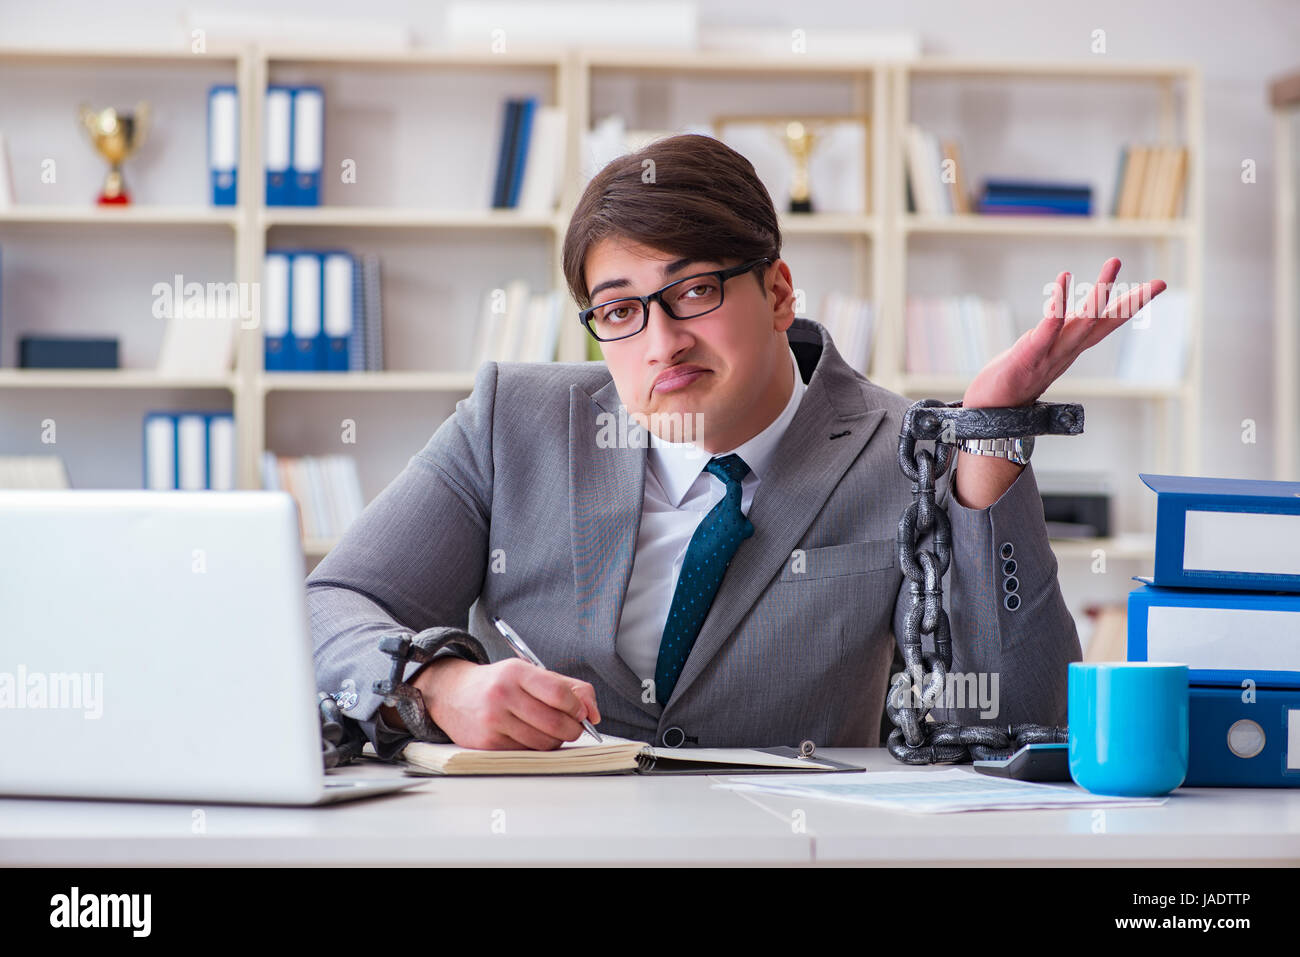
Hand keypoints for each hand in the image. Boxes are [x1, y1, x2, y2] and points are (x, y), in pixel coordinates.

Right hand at [416, 657, 600, 749]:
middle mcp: (503, 695)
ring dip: (556, 741)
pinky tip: (530, 736)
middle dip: (573, 729)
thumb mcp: (529, 673)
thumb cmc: (499, 684)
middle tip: (574, 728)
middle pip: (555, 723)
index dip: (578, 707)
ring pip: (543, 742)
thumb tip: (593, 713)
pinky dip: (536, 748)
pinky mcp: (487, 743)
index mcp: (516, 672)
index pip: (559, 694)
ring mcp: (493, 721)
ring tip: (552, 732)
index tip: (581, 712)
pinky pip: (526, 752)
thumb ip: (568, 687)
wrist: (452, 694)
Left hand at [962, 257, 1166, 408]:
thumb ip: (1051, 338)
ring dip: (1099, 293)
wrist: (989, 415)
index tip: (1158, 285)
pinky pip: (1045, 332)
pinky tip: (1062, 284)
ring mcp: (1049, 355)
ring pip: (1082, 323)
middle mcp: (1065, 351)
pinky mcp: (1027, 358)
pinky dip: (1056, 309)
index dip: (1131, 305)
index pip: (1105, 324)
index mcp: (1069, 348)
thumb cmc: (1010, 383)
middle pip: (1103, 322)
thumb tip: (1061, 318)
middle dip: (1130, 300)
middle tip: (1158, 281)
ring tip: (1114, 264)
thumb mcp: (1037, 355)